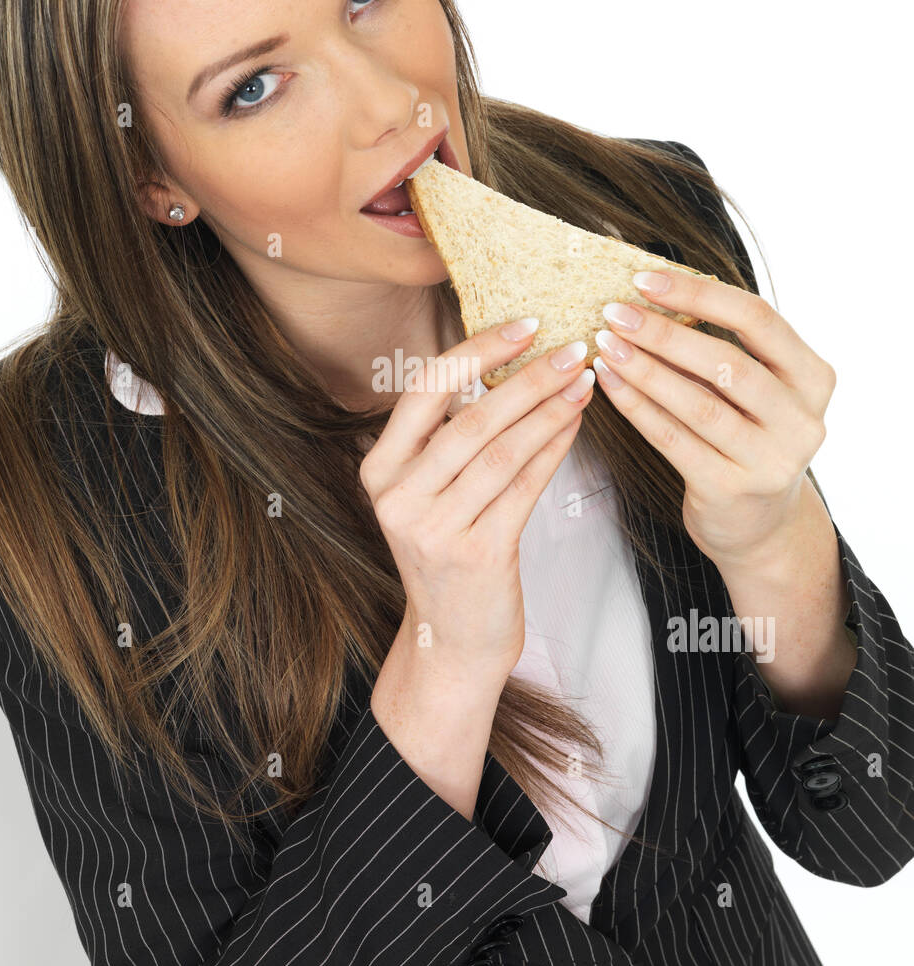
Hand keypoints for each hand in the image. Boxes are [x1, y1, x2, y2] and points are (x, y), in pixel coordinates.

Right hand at [359, 319, 594, 684]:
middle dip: (528, 377)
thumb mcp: (429, 492)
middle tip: (572, 347)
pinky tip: (576, 425)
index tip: (524, 324)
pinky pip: (525, 488)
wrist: (452, 641)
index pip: (424, 389)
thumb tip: (508, 363)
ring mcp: (434, 529)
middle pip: (471, 418)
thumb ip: (449, 437)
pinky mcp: (476, 554)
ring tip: (585, 381)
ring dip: (550, 410)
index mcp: (380, 468)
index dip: (476, 350)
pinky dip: (555, 450)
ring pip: (503, 451)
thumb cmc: (450, 552)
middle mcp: (398, 496)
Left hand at [590, 268, 835, 566]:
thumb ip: (726, 348)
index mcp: (814, 378)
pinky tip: (609, 384)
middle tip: (614, 313)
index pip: (758, 319)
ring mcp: (771, 460)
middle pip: (727, 363)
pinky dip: (637, 407)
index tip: (645, 280)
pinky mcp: (731, 490)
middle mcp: (802, 420)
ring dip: (645, 370)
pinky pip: (674, 440)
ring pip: (698, 404)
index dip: (699, 295)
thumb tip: (652, 297)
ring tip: (605, 345)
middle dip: (664, 333)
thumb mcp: (758, 391)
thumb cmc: (748, 438)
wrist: (760, 526)